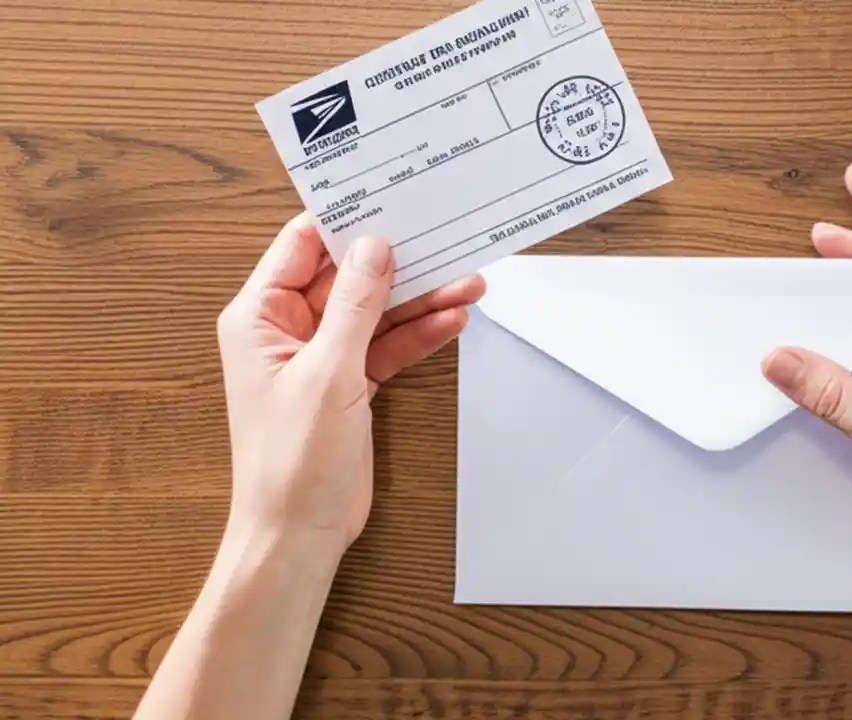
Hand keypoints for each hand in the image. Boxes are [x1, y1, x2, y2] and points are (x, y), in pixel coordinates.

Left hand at [217, 214, 484, 558]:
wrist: (298, 533)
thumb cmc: (292, 462)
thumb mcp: (328, 373)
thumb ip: (354, 305)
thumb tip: (374, 246)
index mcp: (259, 317)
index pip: (302, 246)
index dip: (345, 220)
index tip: (391, 197)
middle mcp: (286, 329)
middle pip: (348, 276)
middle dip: (398, 261)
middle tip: (446, 237)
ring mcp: (321, 356)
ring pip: (376, 311)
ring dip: (420, 299)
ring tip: (470, 283)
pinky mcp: (349, 382)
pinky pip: (388, 345)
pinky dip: (419, 334)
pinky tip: (453, 320)